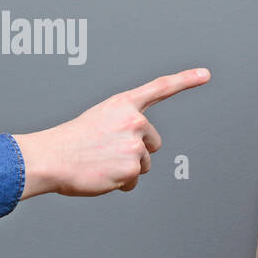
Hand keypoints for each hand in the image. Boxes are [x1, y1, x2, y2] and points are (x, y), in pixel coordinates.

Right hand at [12, 68, 209, 197]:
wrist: (52, 158)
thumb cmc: (70, 142)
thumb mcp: (99, 120)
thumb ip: (123, 125)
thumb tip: (140, 151)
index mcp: (123, 104)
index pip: (160, 88)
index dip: (185, 80)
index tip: (205, 74)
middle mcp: (134, 121)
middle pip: (152, 143)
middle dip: (136, 151)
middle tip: (107, 151)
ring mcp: (134, 145)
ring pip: (143, 165)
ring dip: (126, 168)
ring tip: (100, 162)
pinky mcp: (132, 168)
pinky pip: (133, 182)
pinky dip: (119, 183)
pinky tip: (101, 174)